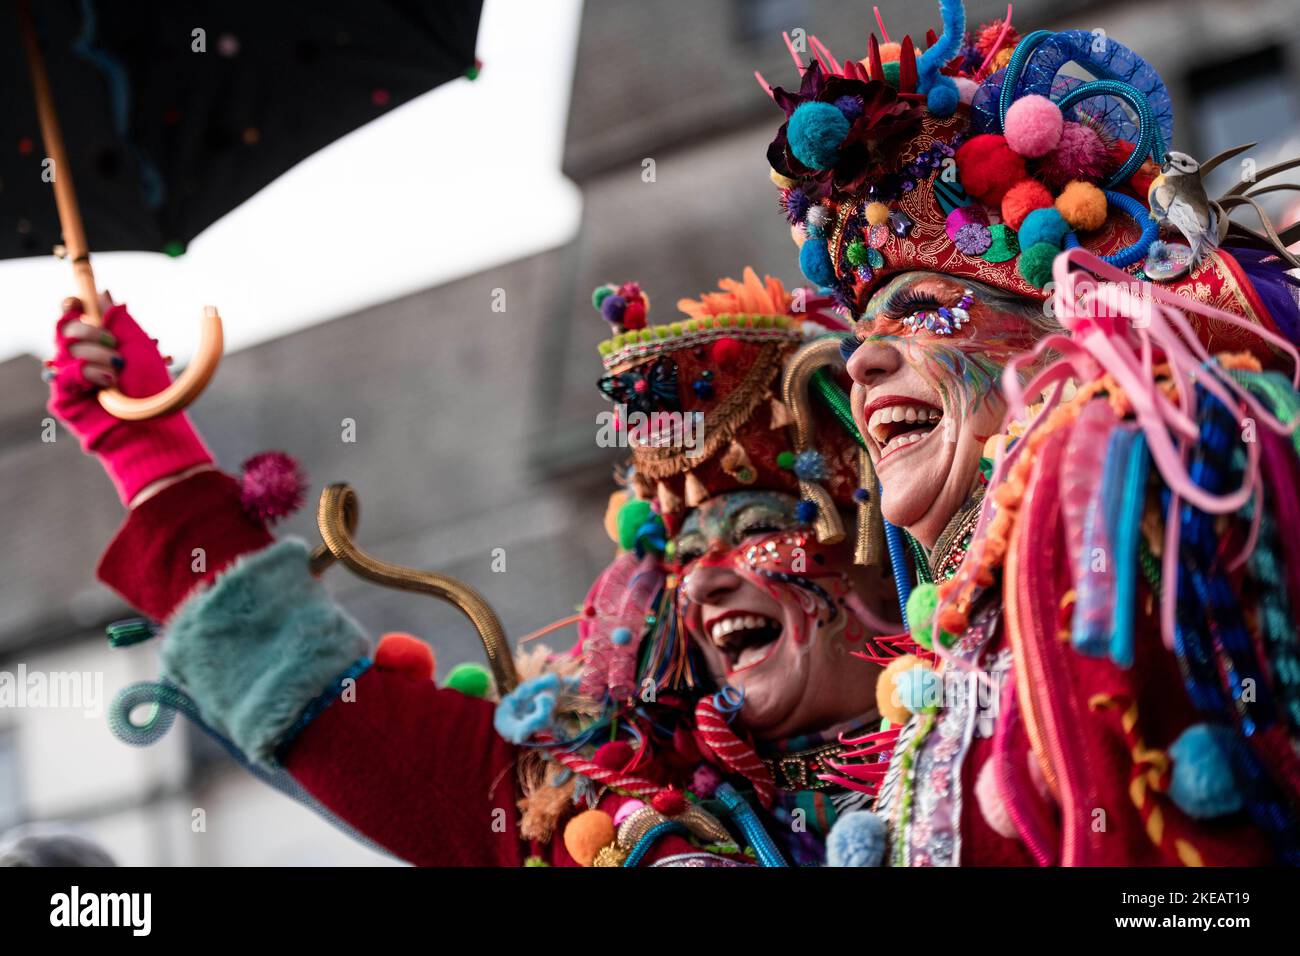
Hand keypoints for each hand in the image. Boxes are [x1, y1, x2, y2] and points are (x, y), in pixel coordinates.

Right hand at [44, 293, 213, 506]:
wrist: (152, 425)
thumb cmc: (151, 389)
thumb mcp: (140, 347)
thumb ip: (119, 320)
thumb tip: (103, 293)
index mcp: (98, 345)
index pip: (73, 318)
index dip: (70, 306)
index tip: (78, 302)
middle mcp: (81, 360)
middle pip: (65, 329)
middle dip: (90, 331)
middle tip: (113, 343)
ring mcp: (71, 380)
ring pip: (67, 350)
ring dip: (98, 356)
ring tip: (118, 372)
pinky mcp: (64, 398)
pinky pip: (68, 374)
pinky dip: (91, 374)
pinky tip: (108, 383)